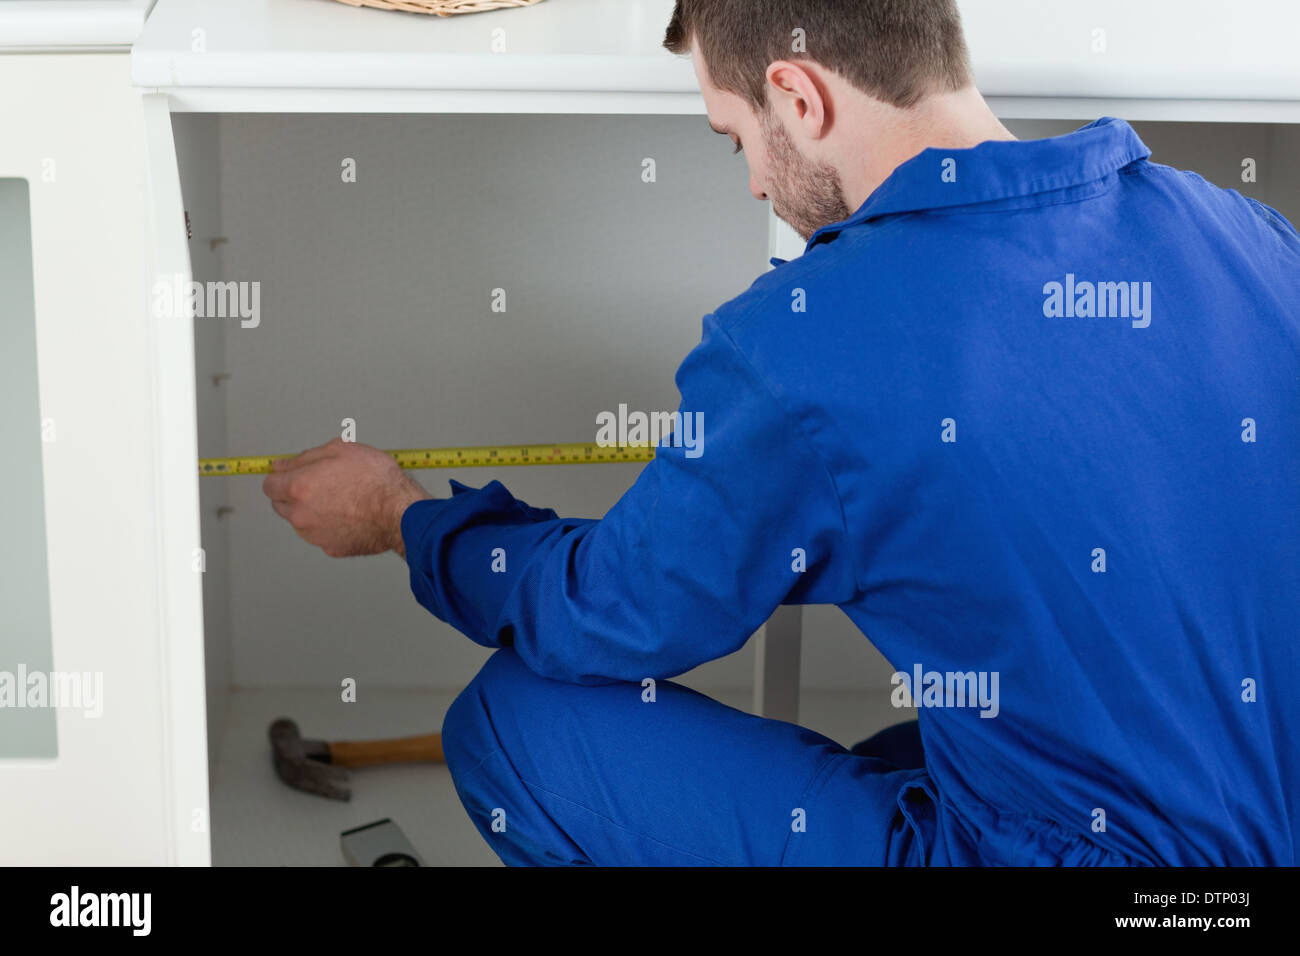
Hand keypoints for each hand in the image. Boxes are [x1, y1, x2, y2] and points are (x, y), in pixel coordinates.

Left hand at [262, 437, 430, 558]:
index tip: (291, 474)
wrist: (401, 512)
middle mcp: (301, 515)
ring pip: (301, 522)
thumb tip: (283, 464)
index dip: (281, 476)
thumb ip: (304, 457)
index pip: (269, 485)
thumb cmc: (377, 480)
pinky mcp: (331, 548)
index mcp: (299, 488)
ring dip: (311, 511)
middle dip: (294, 494)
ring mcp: (315, 535)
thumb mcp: (341, 450)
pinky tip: (349, 515)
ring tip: (340, 500)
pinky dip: (329, 526)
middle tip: (321, 484)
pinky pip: (321, 534)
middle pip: (281, 505)